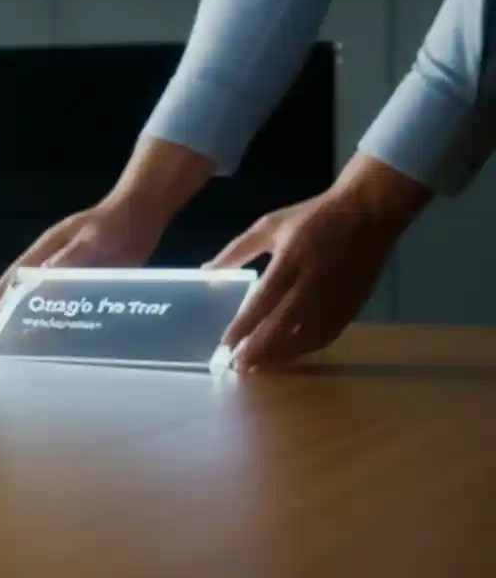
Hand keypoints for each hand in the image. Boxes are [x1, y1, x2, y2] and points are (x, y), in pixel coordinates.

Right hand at [0, 138, 214, 333]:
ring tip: (24, 355)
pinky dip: (65, 324)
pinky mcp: (91, 285)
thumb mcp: (93, 238)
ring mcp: (72, 276)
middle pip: (25, 294)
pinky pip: (73, 308)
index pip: (13, 278)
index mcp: (46, 250)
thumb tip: (42, 279)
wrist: (144, 214)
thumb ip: (70, 258)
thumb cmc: (115, 221)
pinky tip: (64, 345)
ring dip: (37, 325)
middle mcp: (53, 265)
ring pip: (47, 304)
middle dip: (10, 318)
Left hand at [207, 154, 431, 369]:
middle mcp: (314, 281)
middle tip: (239, 364)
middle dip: (260, 347)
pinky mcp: (352, 305)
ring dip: (282, 353)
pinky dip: (306, 348)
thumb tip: (207, 270)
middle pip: (284, 323)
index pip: (264, 299)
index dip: (245, 324)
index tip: (226, 343)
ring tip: (260, 365)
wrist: (368, 212)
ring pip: (307, 334)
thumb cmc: (313, 217)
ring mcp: (336, 296)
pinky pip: (328, 335)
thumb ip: (237, 250)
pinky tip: (289, 355)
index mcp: (292, 257)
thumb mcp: (270, 225)